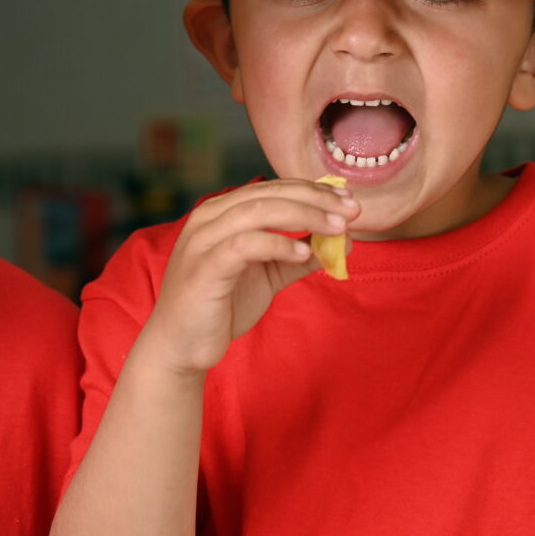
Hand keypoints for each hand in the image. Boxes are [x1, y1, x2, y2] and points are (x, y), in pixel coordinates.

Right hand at [141, 178, 358, 374]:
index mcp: (223, 212)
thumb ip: (298, 257)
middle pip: (270, 194)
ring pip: (259, 211)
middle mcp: (209, 217)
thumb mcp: (268, 275)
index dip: (315, 191)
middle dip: (316, 200)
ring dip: (304, 216)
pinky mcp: (204, 266)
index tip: (350, 202)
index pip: (274, 189)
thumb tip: (344, 242)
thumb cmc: (221, 306)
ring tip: (337, 228)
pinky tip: (304, 253)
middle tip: (352, 211)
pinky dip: (278, 244)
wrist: (181, 346)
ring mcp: (204, 240)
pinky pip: (245, 245)